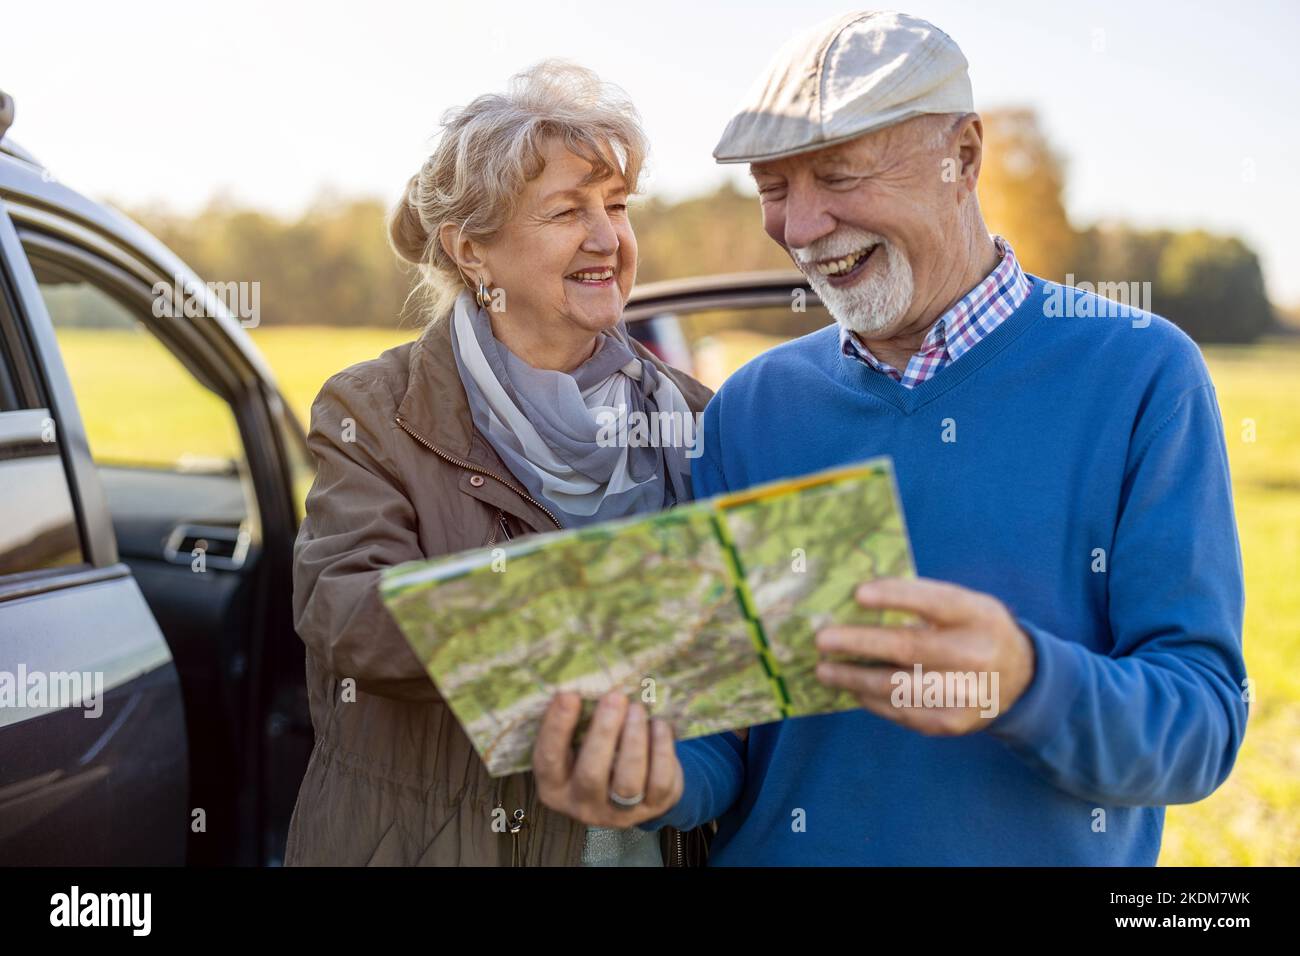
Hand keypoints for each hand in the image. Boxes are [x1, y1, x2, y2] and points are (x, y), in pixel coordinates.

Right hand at [533, 690, 683, 827]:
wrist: (635, 785)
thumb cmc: (597, 753)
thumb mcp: (577, 744)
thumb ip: (575, 724)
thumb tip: (580, 680)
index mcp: (554, 787)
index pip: (548, 760)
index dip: (557, 728)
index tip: (568, 695)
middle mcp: (583, 805)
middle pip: (591, 774)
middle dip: (604, 732)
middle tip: (614, 696)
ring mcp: (619, 813)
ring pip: (628, 782)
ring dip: (634, 740)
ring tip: (637, 708)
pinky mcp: (652, 808)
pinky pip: (659, 782)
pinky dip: (661, 750)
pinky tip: (658, 725)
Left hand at [814, 577, 1035, 734]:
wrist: (1020, 677)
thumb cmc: (973, 629)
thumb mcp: (963, 604)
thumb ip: (921, 601)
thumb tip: (856, 601)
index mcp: (977, 615)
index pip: (934, 602)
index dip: (896, 597)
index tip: (858, 594)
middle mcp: (976, 654)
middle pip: (910, 649)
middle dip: (859, 643)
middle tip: (823, 640)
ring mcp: (966, 693)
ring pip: (899, 687)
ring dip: (854, 679)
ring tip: (825, 670)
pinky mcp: (953, 723)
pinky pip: (902, 712)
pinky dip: (871, 700)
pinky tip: (852, 690)